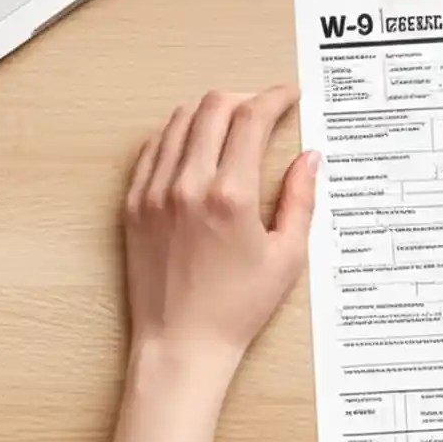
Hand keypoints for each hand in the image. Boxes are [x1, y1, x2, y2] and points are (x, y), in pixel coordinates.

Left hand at [123, 85, 318, 364]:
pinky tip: (193, 148)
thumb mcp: (287, 256)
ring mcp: (154, 193)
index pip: (252, 118)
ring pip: (178, 121)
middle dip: (243, 98)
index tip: (289, 96)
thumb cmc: (237, 308)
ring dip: (208, 112)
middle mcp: (187, 185)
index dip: (275, 98)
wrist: (182, 344)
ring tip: (230, 126)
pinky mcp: (133, 206)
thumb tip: (309, 158)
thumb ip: (301, 199)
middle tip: (262, 110)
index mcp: (230, 195)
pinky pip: (151, 150)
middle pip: (213, 107)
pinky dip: (175, 137)